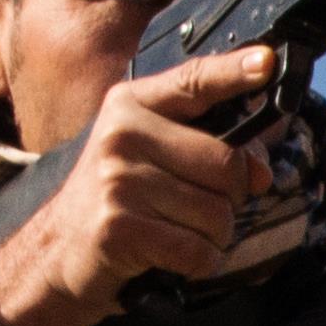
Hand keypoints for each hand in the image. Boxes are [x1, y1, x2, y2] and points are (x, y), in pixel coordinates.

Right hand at [0, 44, 288, 325]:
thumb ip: (209, 150)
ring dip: (214, 236)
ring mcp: (118, 179)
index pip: (194, 81)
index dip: (234, 72)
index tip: (267, 62)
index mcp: (131, 105)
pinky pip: (198, 250)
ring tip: (177, 231)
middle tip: (197, 208)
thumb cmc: (120, 199)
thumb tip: (260, 173)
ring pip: (218, 213)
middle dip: (231, 197)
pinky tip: (171, 256)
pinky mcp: (119, 226)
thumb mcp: (153, 156)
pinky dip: (199, 263)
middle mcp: (123, 134)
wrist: (58, 250)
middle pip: (227, 164)